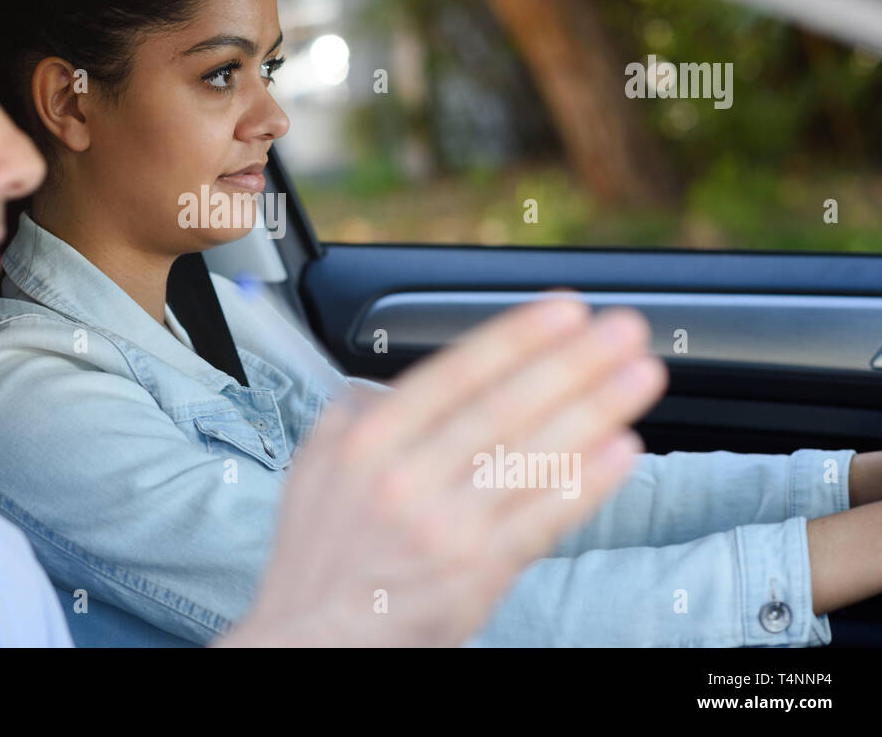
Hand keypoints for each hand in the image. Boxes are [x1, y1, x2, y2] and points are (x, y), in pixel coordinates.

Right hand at [219, 297, 664, 646]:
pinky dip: (586, 483)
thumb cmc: (318, 554)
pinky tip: (623, 451)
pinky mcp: (476, 575)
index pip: (456, 373)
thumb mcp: (316, 465)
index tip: (565, 309)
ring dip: (595, 410)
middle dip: (573, 361)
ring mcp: (445, 528)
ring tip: (639, 376)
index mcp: (368, 440)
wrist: (309, 639)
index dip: (517, 337)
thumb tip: (397, 378)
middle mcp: (407, 478)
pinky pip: (543, 520)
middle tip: (624, 329)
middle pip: (505, 407)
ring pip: (533, 457)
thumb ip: (356, 411)